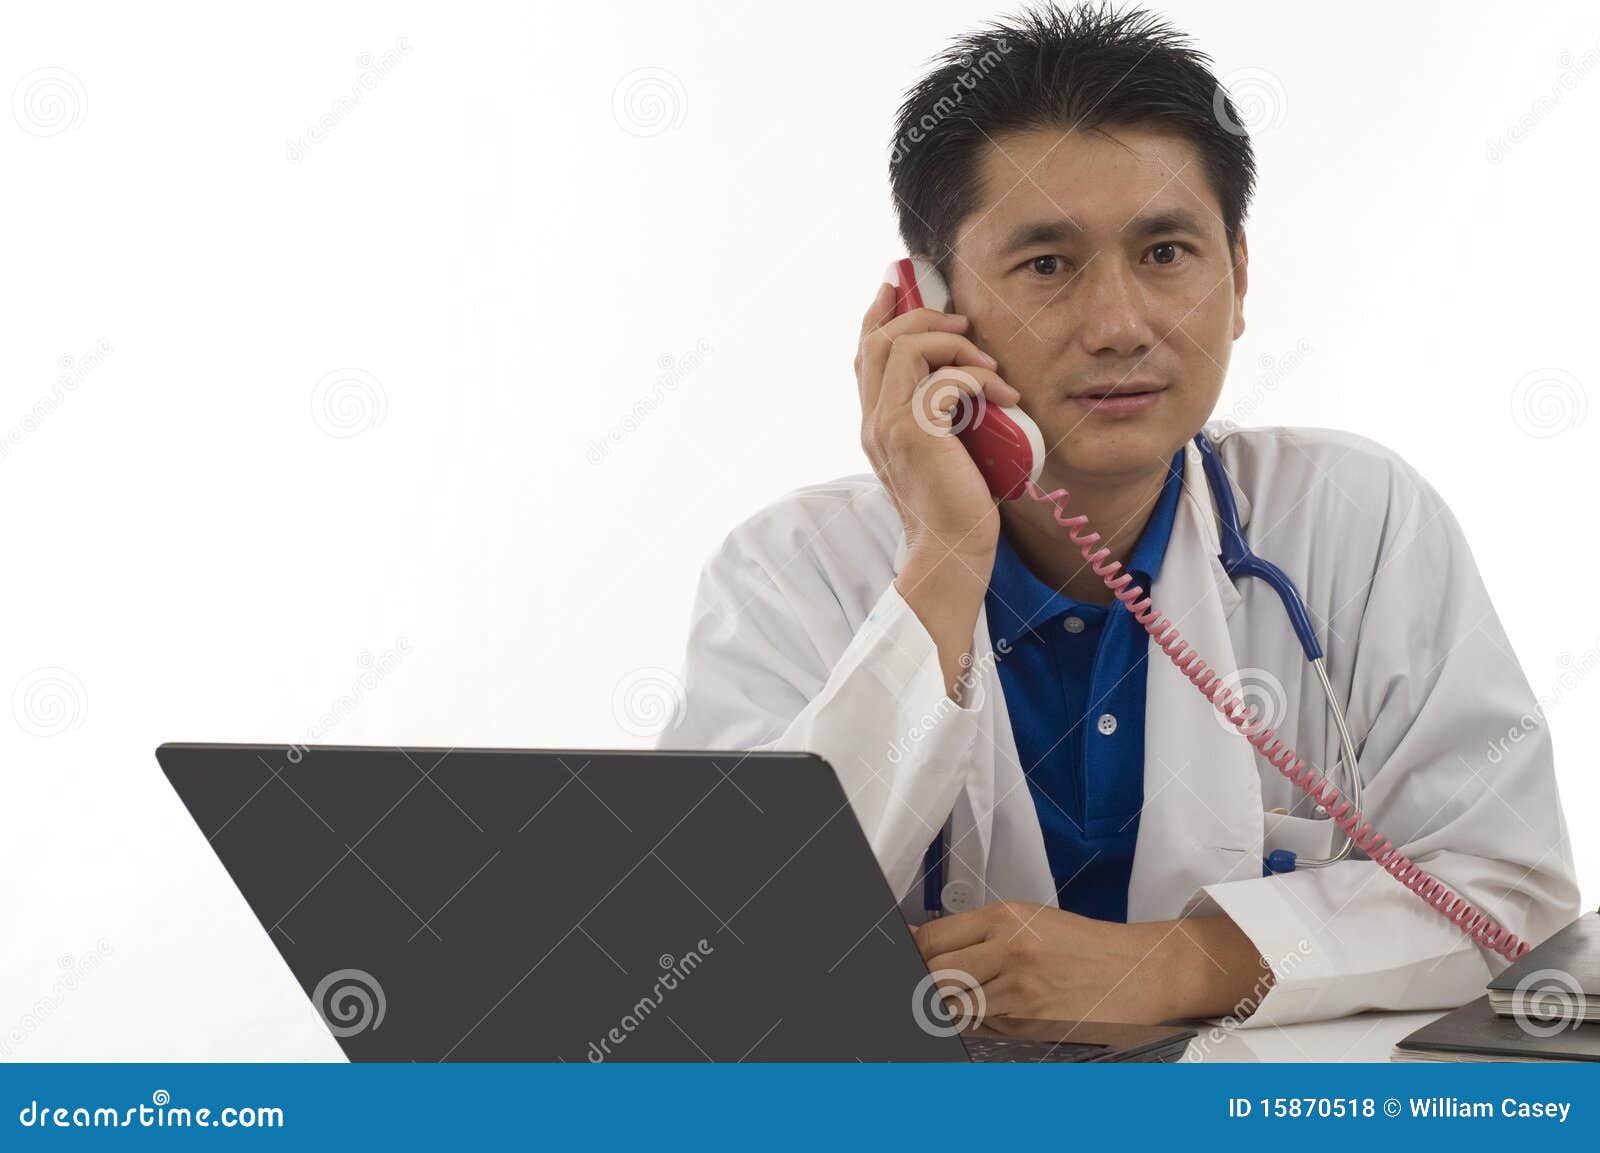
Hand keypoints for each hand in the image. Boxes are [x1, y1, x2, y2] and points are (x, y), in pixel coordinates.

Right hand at [856, 280, 1018, 563]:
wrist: (952, 551)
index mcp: (876, 422)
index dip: (880, 312)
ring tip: (988, 364)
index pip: (864, 351)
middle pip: (878, 338)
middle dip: (920, 315)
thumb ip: (940, 415)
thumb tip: (965, 378)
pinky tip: (1001, 395)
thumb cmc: (958, 506)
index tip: (899, 285)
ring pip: (904, 346)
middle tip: (961, 321)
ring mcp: (888, 425)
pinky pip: (941, 377)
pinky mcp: (914, 432)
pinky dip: (975, 376)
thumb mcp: (946, 449)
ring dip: (953, 343)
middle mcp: (873, 420)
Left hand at [911, 901, 1273, 1024]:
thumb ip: (976, 932)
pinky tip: (987, 1014)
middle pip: (935, 976)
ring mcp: (1019, 991)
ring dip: (947, 1007)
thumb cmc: (1083, 944)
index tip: (902, 957)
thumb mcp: (1029, 920)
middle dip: (923, 984)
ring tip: (961, 998)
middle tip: (924, 986)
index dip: (909, 953)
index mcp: (1005, 918)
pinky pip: (982, 1029)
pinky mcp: (1030, 1024)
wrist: (1140, 972)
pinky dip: (975, 1025)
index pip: (932, 940)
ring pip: (953, 1007)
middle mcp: (1009, 951)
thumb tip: (920, 941)